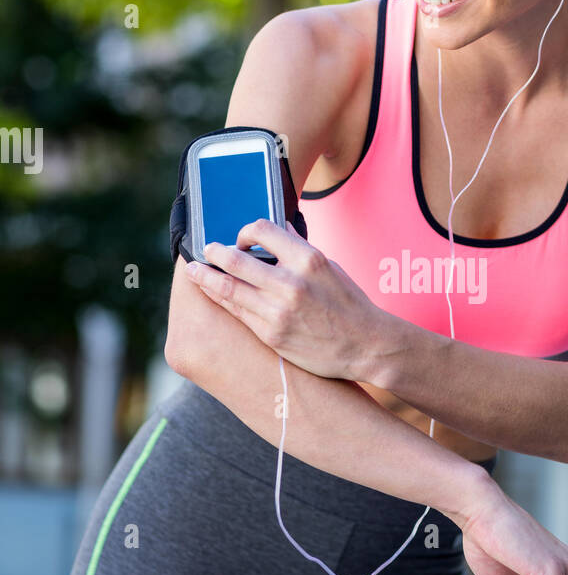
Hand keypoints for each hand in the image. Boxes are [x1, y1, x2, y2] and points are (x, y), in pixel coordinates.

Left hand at [184, 218, 382, 381]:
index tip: (240, 239)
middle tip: (206, 249)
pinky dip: (220, 299)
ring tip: (194, 271)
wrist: (366, 345)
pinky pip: (236, 312)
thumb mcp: (331, 267)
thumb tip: (279, 230)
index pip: (261, 230)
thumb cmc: (350, 305)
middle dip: (214, 251)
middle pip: (235, 259)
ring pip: (228, 287)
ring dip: (205, 276)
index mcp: (308, 259)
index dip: (244, 231)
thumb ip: (301, 249)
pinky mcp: (271, 334)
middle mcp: (291, 283)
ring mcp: (278, 310)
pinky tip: (211, 293)